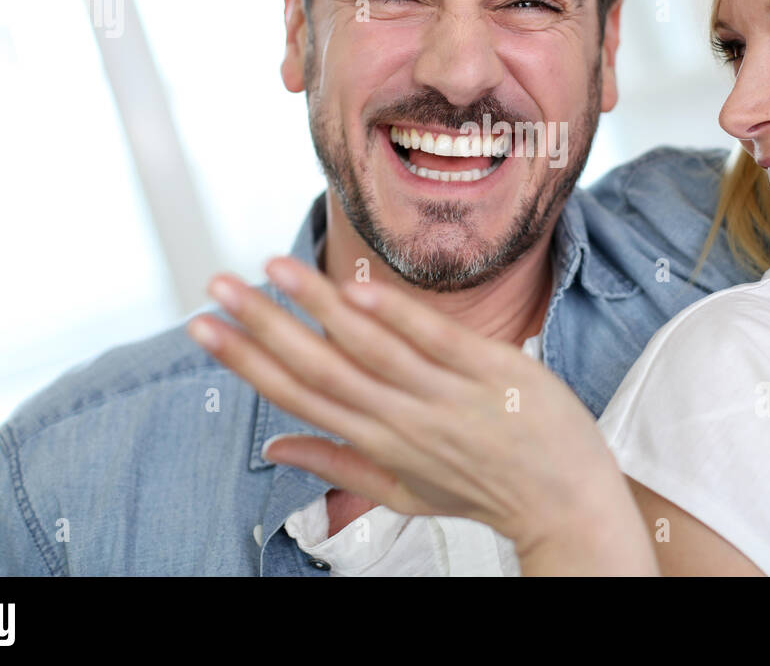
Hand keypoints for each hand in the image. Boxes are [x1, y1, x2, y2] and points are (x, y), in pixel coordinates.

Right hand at [187, 256, 655, 572]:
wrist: (565, 501)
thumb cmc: (483, 490)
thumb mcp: (403, 491)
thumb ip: (338, 465)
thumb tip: (275, 446)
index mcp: (378, 442)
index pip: (299, 396)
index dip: (246, 361)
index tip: (204, 327)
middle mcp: (402, 419)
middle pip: (319, 368)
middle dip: (262, 326)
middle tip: (217, 287)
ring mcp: (447, 395)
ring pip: (370, 347)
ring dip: (317, 305)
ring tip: (275, 268)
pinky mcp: (492, 373)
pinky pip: (437, 341)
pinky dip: (396, 316)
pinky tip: (357, 287)